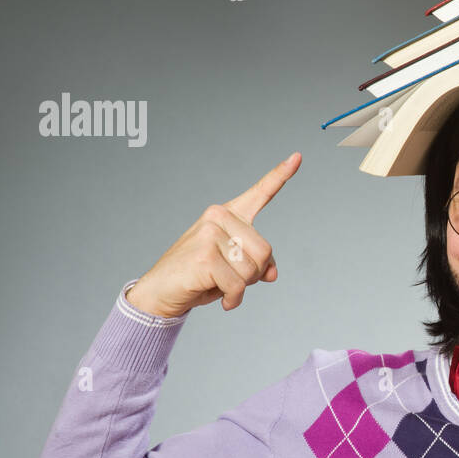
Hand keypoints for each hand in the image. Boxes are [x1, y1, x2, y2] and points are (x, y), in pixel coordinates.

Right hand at [125, 152, 301, 316]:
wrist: (161, 292)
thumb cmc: (199, 277)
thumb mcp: (233, 268)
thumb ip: (256, 263)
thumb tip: (272, 273)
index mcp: (227, 215)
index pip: (260, 193)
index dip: (280, 175)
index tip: (297, 157)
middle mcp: (219, 217)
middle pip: (265, 251)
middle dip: (253, 274)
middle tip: (228, 278)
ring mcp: (210, 233)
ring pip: (252, 270)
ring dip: (240, 288)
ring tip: (216, 284)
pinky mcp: (205, 255)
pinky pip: (238, 285)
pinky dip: (233, 299)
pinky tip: (222, 301)